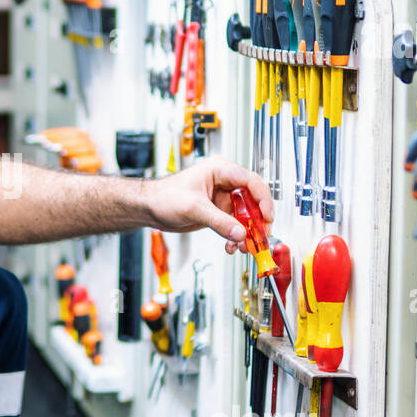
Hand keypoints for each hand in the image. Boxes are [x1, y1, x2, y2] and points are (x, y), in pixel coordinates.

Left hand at [142, 157, 273, 254]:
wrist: (149, 208)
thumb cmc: (164, 196)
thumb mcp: (194, 208)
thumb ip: (218, 222)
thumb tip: (240, 233)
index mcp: (220, 170)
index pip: (251, 182)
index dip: (263, 200)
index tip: (267, 217)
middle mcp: (225, 183)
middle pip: (253, 201)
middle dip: (257, 221)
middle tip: (259, 237)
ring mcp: (223, 198)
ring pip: (245, 216)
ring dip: (247, 233)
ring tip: (244, 246)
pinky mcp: (218, 212)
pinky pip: (235, 225)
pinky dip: (236, 237)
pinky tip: (232, 246)